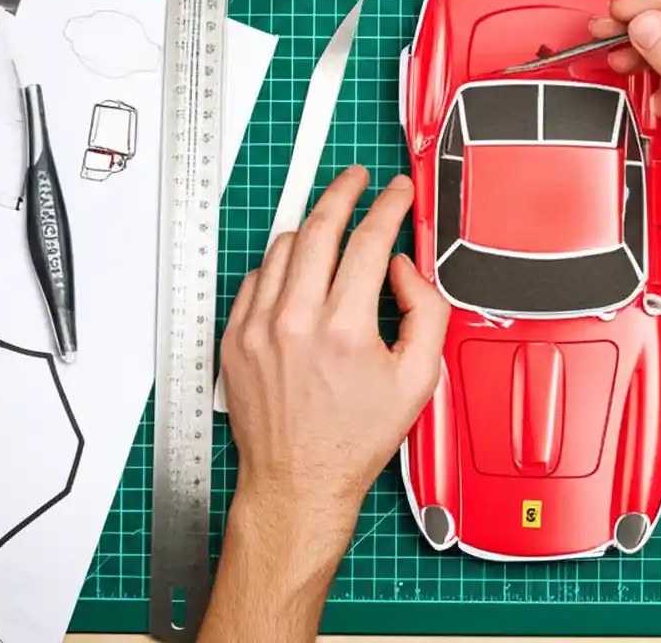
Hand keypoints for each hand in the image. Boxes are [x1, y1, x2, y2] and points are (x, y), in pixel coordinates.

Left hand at [220, 165, 449, 517]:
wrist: (299, 480)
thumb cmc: (355, 438)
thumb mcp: (418, 380)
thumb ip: (425, 312)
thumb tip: (404, 268)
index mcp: (344, 330)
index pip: (369, 242)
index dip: (389, 207)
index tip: (397, 193)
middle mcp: (296, 322)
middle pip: (319, 228)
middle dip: (343, 192)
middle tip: (358, 180)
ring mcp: (258, 328)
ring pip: (284, 248)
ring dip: (312, 229)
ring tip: (333, 229)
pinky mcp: (235, 338)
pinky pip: (257, 278)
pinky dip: (281, 265)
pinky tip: (301, 272)